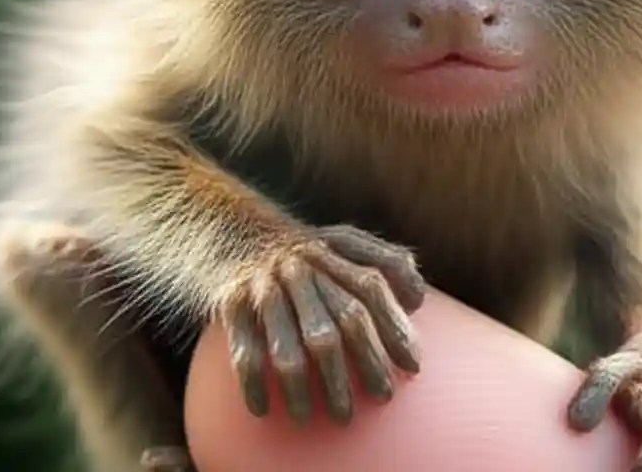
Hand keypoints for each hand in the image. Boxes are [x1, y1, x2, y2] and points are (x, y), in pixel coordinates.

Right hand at [220, 224, 426, 424]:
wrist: (224, 224)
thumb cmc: (298, 251)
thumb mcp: (340, 240)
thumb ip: (384, 261)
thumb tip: (417, 301)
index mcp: (332, 250)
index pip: (371, 287)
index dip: (395, 327)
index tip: (413, 367)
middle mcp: (300, 266)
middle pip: (342, 319)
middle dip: (367, 362)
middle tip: (382, 397)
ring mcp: (264, 285)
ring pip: (294, 346)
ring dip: (315, 387)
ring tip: (337, 418)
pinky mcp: (230, 301)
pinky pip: (245, 351)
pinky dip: (255, 384)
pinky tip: (265, 410)